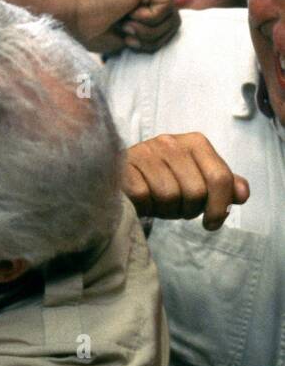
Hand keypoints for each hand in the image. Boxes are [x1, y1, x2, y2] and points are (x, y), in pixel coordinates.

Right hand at [70, 0, 179, 53]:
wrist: (71, 17)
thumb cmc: (91, 29)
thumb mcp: (128, 34)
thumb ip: (151, 29)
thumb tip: (175, 28)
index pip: (167, 23)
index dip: (150, 40)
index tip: (125, 38)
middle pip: (174, 22)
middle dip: (152, 39)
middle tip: (127, 34)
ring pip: (173, 18)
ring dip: (149, 32)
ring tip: (126, 25)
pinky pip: (166, 8)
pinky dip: (147, 20)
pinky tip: (127, 13)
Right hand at [124, 133, 249, 228]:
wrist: (124, 175)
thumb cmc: (166, 178)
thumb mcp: (199, 179)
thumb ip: (224, 184)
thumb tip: (242, 194)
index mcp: (195, 142)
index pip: (220, 178)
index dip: (220, 207)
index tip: (211, 223)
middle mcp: (170, 142)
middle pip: (195, 191)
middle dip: (189, 209)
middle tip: (179, 208)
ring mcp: (145, 152)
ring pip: (169, 196)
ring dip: (166, 210)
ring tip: (160, 204)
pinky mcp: (123, 166)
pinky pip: (144, 196)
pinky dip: (145, 206)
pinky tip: (143, 202)